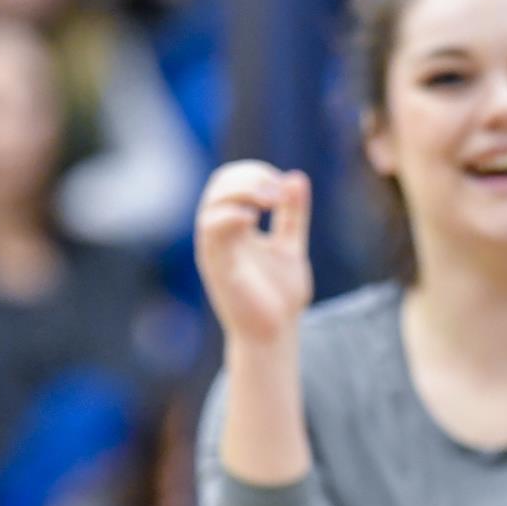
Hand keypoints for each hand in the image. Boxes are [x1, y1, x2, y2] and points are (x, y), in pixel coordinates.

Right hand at [195, 161, 313, 348]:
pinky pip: (210, 230)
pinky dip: (229, 216)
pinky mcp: (215, 265)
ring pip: (212, 203)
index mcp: (235, 225)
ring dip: (242, 192)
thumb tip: (296, 177)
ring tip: (270, 201)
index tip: (285, 187)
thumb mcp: (290, 244)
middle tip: (278, 195)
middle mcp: (221, 233)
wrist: (276, 332)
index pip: (232, 181)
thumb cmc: (279, 293)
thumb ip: (292, 214)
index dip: (257, 173)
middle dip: (250, 178)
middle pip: (220, 184)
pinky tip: (253, 218)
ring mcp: (216, 248)